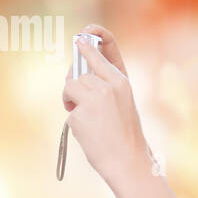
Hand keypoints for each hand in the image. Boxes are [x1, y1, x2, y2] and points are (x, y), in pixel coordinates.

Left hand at [61, 29, 150, 183]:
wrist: (128, 161)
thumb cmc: (123, 134)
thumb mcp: (121, 104)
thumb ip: (104, 86)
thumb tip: (75, 75)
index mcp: (122, 81)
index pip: (105, 52)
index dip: (91, 42)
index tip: (81, 36)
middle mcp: (110, 85)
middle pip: (79, 74)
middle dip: (73, 85)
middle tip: (76, 101)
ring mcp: (95, 98)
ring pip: (70, 87)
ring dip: (70, 101)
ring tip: (83, 117)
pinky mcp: (82, 112)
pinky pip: (69, 109)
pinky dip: (73, 120)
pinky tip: (87, 131)